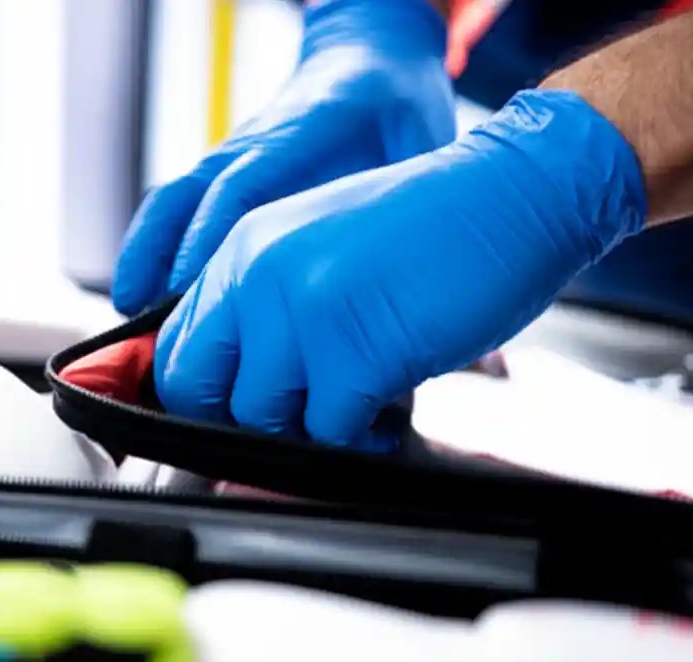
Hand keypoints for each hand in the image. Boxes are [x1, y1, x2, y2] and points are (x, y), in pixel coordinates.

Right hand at [112, 0, 455, 315]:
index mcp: (299, 137)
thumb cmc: (395, 107)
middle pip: (188, 197)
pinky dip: (153, 246)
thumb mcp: (420, 153)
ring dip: (145, 254)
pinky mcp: (226, 175)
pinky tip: (142, 294)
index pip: (242, 186)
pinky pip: (176, 206)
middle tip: (142, 317)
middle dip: (160, 255)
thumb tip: (455, 322)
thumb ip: (418, 222)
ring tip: (126, 314)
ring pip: (172, 202)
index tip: (189, 289)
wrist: (370, 55)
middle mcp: (250, 147)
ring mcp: (231, 159)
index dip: (211, 239)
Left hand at [153, 90, 647, 449]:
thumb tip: (242, 387)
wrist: (515, 193)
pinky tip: (391, 408)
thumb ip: (274, 305)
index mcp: (243, 248)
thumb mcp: (324, 249)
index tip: (238, 415)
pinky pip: (329, 434)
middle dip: (243, 422)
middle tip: (298, 419)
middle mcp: (258, 276)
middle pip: (197, 391)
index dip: (201, 395)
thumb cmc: (434, 228)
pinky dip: (362, 437)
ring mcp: (301, 314)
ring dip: (311, 429)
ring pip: (261, 420)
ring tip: (360, 405)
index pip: (176, 346)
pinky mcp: (351, 355)